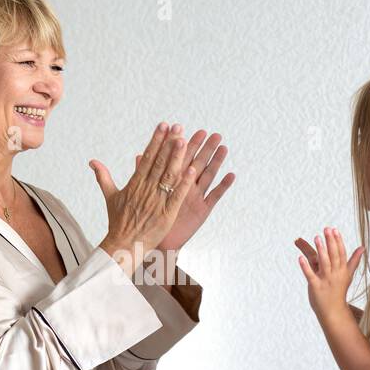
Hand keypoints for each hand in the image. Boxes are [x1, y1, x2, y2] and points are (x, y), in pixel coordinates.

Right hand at [90, 122, 197, 270]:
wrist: (123, 245)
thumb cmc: (118, 222)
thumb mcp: (110, 197)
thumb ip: (103, 177)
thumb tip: (92, 162)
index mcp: (134, 184)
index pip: (147, 157)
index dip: (156, 140)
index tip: (164, 125)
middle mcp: (145, 190)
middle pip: (159, 163)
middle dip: (168, 144)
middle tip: (178, 127)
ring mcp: (156, 201)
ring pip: (168, 176)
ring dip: (176, 158)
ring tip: (185, 141)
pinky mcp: (166, 214)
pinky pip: (176, 196)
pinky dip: (183, 184)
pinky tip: (191, 170)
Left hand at [142, 129, 234, 251]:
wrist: (158, 241)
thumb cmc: (151, 218)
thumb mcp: (145, 195)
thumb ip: (142, 175)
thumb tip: (138, 155)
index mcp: (173, 181)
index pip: (178, 158)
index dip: (182, 144)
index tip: (187, 128)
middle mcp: (186, 186)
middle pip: (197, 163)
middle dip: (204, 148)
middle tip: (213, 134)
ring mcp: (196, 197)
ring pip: (208, 175)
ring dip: (216, 161)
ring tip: (223, 147)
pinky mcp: (203, 210)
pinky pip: (215, 196)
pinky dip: (223, 186)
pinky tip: (231, 175)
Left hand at [296, 227, 363, 319]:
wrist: (334, 311)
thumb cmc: (339, 291)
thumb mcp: (348, 275)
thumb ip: (354, 260)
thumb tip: (362, 247)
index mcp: (343, 270)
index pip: (341, 253)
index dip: (338, 241)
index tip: (335, 229)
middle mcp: (335, 274)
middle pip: (334, 255)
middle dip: (330, 242)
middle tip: (326, 229)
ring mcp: (325, 280)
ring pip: (324, 263)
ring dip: (321, 250)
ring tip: (316, 237)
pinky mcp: (315, 287)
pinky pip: (310, 275)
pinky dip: (305, 267)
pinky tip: (299, 258)